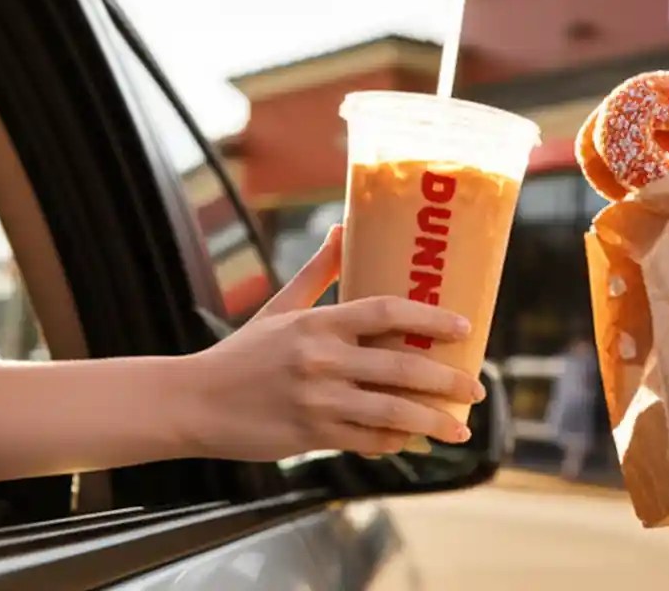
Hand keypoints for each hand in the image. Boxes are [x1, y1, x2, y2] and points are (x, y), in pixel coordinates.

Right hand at [172, 226, 483, 459]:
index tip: (466, 328)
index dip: (431, 319)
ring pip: (392, 412)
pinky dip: (395, 441)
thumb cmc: (241, 354)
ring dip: (433, 422)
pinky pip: (367, 440)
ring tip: (460, 428)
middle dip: (448, 380)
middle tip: (476, 388)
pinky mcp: (310, 435)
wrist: (191, 402)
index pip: (387, 312)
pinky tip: (415, 441)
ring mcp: (318, 400)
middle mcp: (322, 360)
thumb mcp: (278, 308)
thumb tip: (344, 227)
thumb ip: (317, 273)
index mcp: (318, 324)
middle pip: (402, 368)